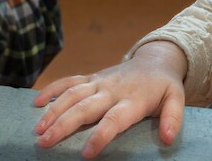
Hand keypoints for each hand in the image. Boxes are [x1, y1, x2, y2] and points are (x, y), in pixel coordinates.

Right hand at [31, 42, 187, 157]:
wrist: (154, 60)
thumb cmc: (164, 86)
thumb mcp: (177, 99)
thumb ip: (173, 118)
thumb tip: (167, 138)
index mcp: (132, 99)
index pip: (114, 119)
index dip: (100, 136)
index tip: (86, 154)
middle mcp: (112, 90)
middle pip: (84, 108)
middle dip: (63, 125)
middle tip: (44, 142)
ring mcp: (99, 82)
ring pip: (72, 95)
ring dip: (52, 111)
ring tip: (37, 130)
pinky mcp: (91, 77)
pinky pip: (68, 81)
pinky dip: (51, 90)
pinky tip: (35, 103)